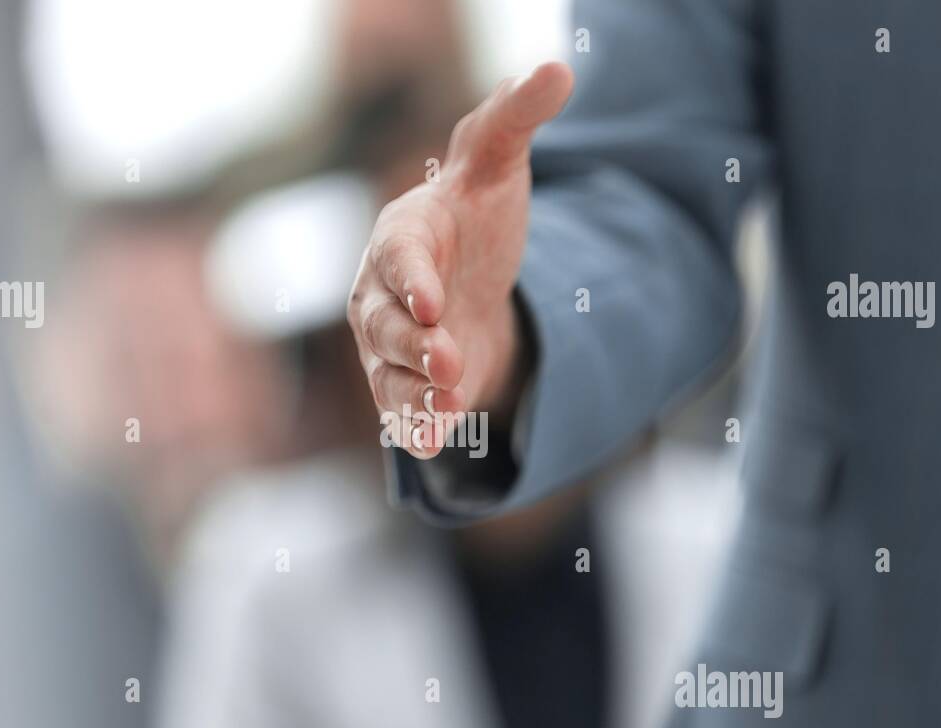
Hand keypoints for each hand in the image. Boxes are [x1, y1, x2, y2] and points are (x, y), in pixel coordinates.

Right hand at [346, 61, 573, 457]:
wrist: (472, 278)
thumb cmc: (476, 215)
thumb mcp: (498, 162)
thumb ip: (516, 117)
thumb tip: (559, 68)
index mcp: (401, 237)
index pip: (396, 257)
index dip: (409, 280)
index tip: (432, 302)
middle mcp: (382, 295)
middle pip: (383, 325)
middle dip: (413, 346)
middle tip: (450, 363)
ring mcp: (390, 347)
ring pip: (388, 376)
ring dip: (413, 397)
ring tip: (446, 413)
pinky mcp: (409, 387)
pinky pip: (401, 412)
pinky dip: (413, 429)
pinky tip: (432, 446)